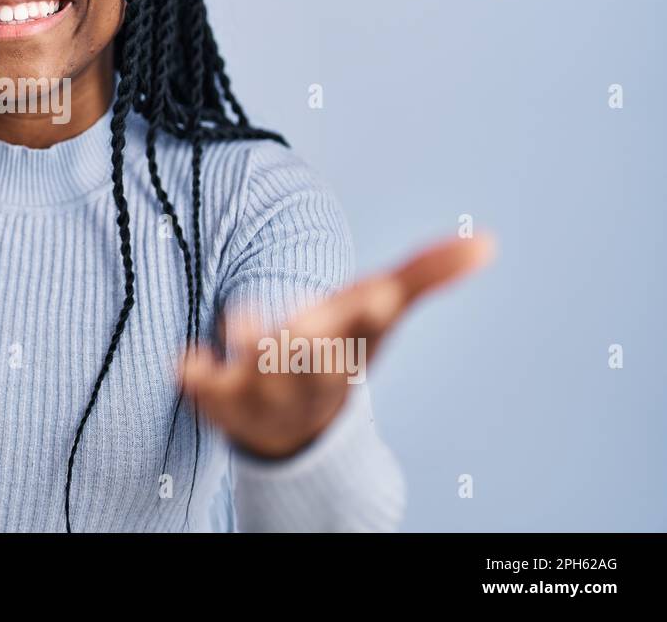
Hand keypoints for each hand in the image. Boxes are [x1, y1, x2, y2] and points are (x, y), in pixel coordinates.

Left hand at [178, 233, 495, 458]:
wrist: (296, 435)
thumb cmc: (341, 353)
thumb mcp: (379, 315)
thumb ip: (426, 274)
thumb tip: (487, 240)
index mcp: (354, 350)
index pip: (370, 331)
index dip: (373, 313)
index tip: (381, 292)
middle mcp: (312, 378)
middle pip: (316, 361)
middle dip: (312, 342)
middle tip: (306, 321)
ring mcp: (264, 392)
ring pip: (259, 374)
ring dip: (253, 348)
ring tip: (242, 318)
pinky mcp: (219, 398)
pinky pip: (203, 388)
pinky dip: (195, 375)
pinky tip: (186, 360)